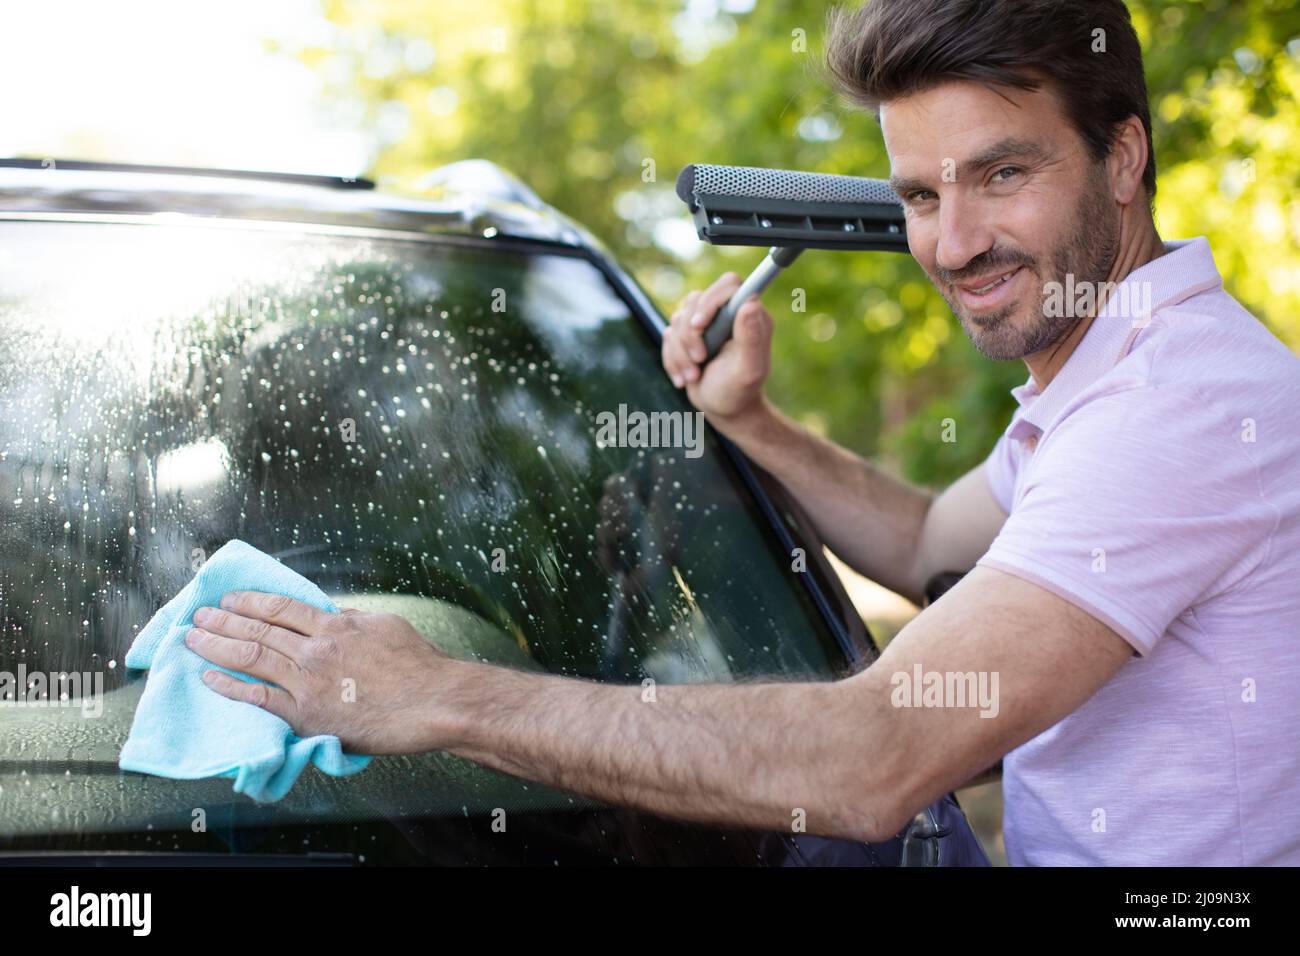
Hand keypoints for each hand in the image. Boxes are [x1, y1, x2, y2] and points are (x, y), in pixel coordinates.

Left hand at [185, 592, 457, 754]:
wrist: (434, 702)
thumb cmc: (421, 667)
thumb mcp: (387, 626)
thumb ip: (355, 620)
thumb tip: (335, 615)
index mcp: (336, 625)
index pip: (281, 607)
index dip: (250, 601)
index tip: (229, 598)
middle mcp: (316, 648)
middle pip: (258, 628)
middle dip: (222, 619)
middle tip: (197, 615)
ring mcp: (308, 681)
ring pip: (250, 656)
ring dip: (216, 644)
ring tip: (193, 638)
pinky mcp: (307, 714)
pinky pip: (258, 697)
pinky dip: (230, 686)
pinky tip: (209, 677)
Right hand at [661, 271, 773, 427]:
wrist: (723, 410)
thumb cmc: (740, 392)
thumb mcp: (748, 369)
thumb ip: (751, 337)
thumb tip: (751, 303)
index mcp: (748, 314)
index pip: (727, 284)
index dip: (710, 301)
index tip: (699, 325)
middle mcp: (727, 312)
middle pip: (695, 301)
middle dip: (690, 336)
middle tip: (700, 360)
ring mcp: (705, 322)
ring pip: (677, 320)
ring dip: (681, 353)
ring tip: (694, 376)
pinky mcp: (687, 334)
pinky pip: (667, 336)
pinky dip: (672, 360)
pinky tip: (685, 379)